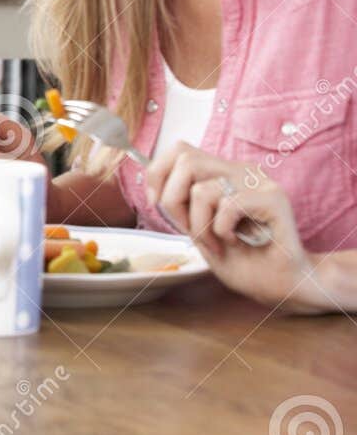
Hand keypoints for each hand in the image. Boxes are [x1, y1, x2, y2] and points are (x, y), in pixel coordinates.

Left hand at [146, 143, 317, 311]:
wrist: (282, 284)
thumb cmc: (242, 259)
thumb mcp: (198, 228)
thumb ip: (182, 203)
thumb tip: (153, 184)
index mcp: (223, 173)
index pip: (180, 151)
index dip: (158, 174)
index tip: (156, 204)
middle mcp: (240, 171)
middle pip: (185, 161)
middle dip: (174, 201)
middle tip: (189, 229)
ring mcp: (259, 182)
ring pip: (202, 190)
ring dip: (199, 225)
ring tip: (217, 242)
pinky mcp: (274, 198)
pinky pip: (227, 205)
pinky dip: (221, 230)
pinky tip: (235, 242)